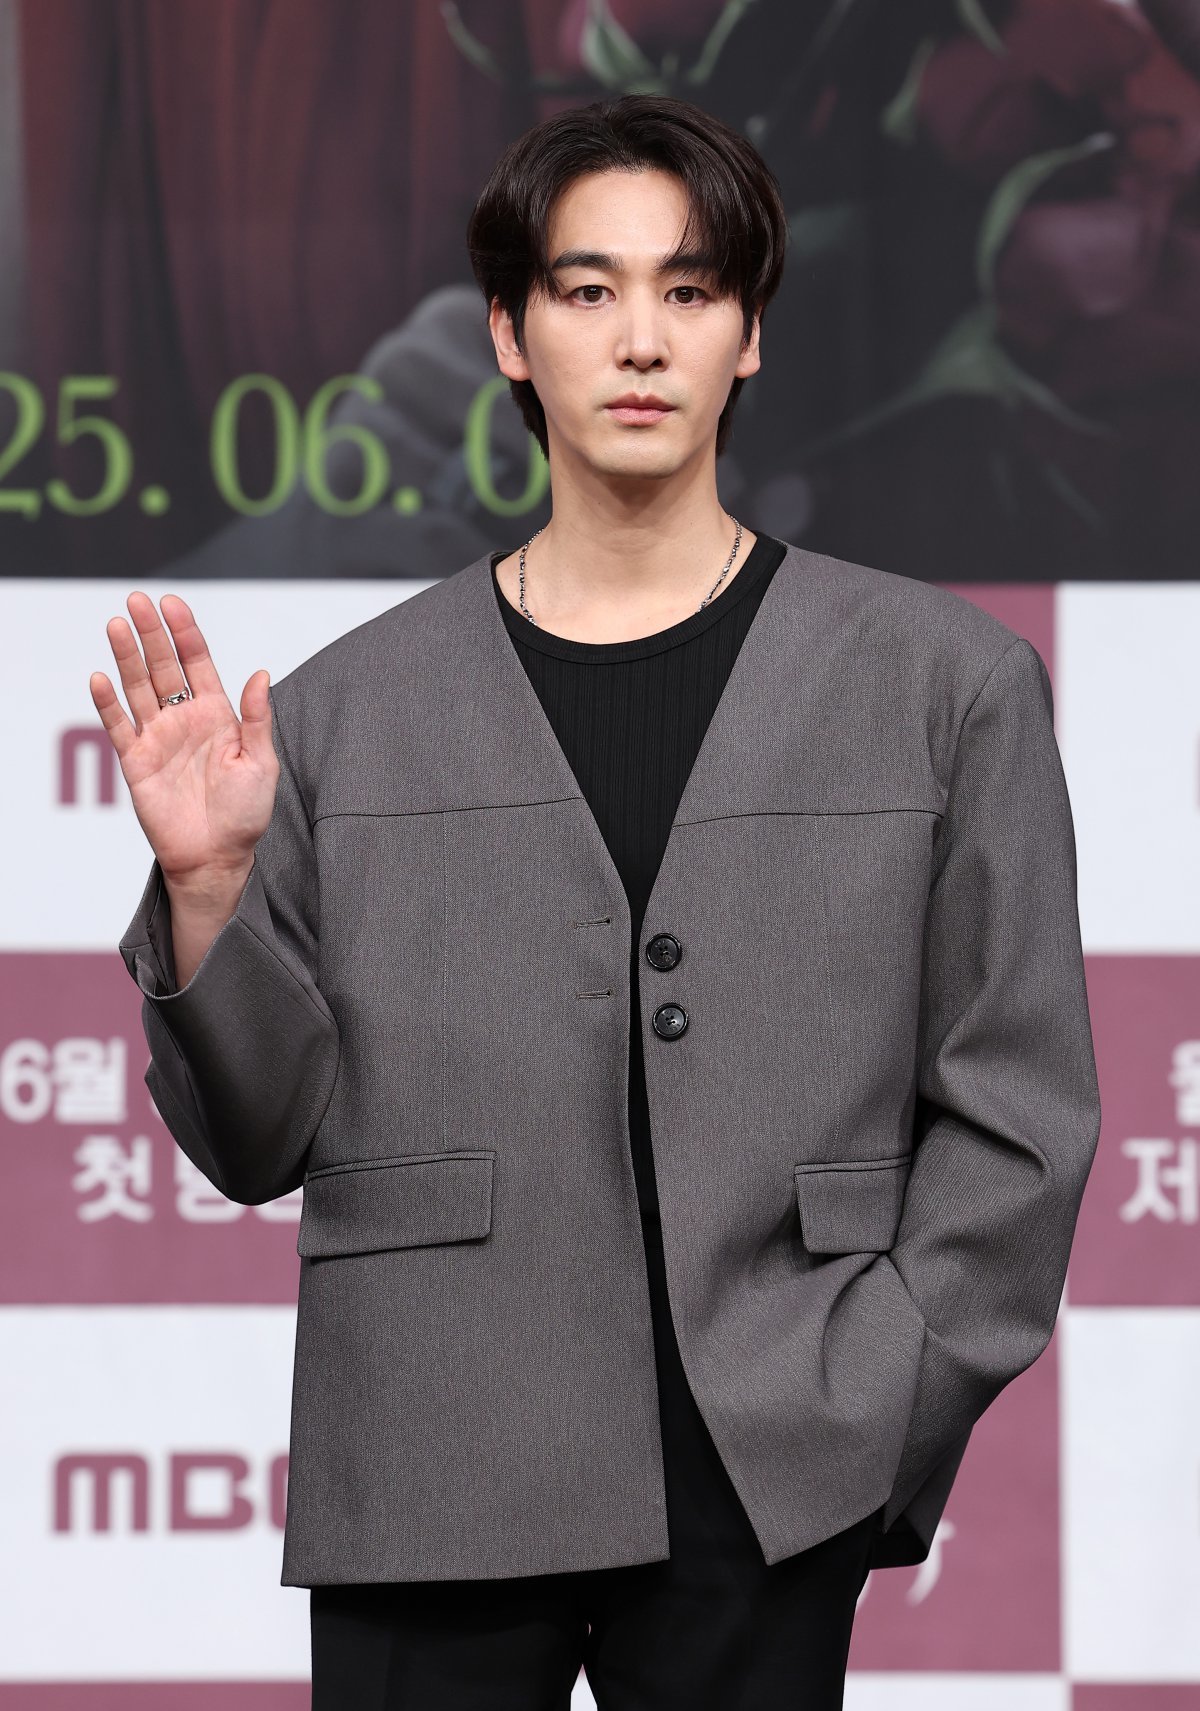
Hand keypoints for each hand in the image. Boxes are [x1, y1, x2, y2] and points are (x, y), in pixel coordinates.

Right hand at [91, 592, 277, 890]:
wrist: (217, 857)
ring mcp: (158, 738)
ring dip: (126, 657)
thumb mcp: (261, 763)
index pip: (198, 663)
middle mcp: (184, 720)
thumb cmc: (245, 814)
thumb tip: (260, 673)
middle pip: (163, 667)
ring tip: (116, 625)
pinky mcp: (136, 762)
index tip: (171, 604)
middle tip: (136, 601)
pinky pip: (119, 727)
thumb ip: (257, 719)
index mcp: (218, 715)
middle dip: (151, 633)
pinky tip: (101, 678)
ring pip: (138, 688)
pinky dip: (108, 704)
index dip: (185, 633)